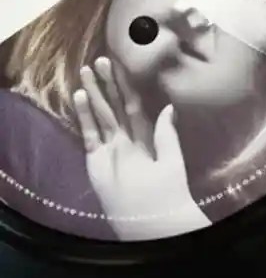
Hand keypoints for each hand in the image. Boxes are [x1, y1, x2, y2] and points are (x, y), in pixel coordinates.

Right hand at [74, 57, 210, 239]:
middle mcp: (127, 141)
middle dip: (107, 85)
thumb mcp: (172, 157)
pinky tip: (81, 97)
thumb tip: (169, 107)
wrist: (153, 216)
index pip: (135, 107)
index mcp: (147, 139)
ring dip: (93, 94)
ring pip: (100, 116)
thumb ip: (167, 132)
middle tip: (100, 61)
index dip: (128, 88)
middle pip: (115, 107)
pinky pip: (89, 133)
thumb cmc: (169, 190)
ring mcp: (110, 149)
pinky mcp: (96, 159)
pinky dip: (84, 116)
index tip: (121, 68)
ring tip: (85, 72)